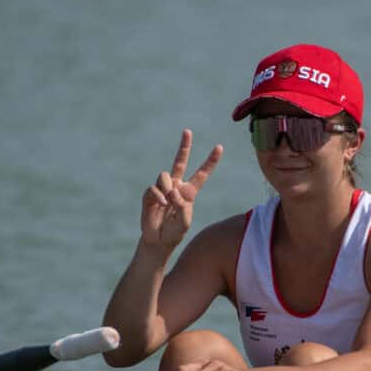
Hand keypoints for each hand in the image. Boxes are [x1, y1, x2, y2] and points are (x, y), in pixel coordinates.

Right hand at [140, 129, 222, 251]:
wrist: (158, 240)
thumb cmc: (175, 232)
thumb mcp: (184, 221)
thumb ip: (182, 205)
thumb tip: (172, 190)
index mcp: (189, 192)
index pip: (201, 173)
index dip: (210, 161)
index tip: (219, 147)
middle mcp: (176, 186)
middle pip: (180, 161)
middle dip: (184, 146)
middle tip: (188, 131)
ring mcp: (163, 188)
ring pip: (165, 175)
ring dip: (168, 188)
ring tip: (167, 203)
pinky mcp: (150, 193)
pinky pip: (154, 188)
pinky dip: (158, 196)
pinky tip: (160, 205)